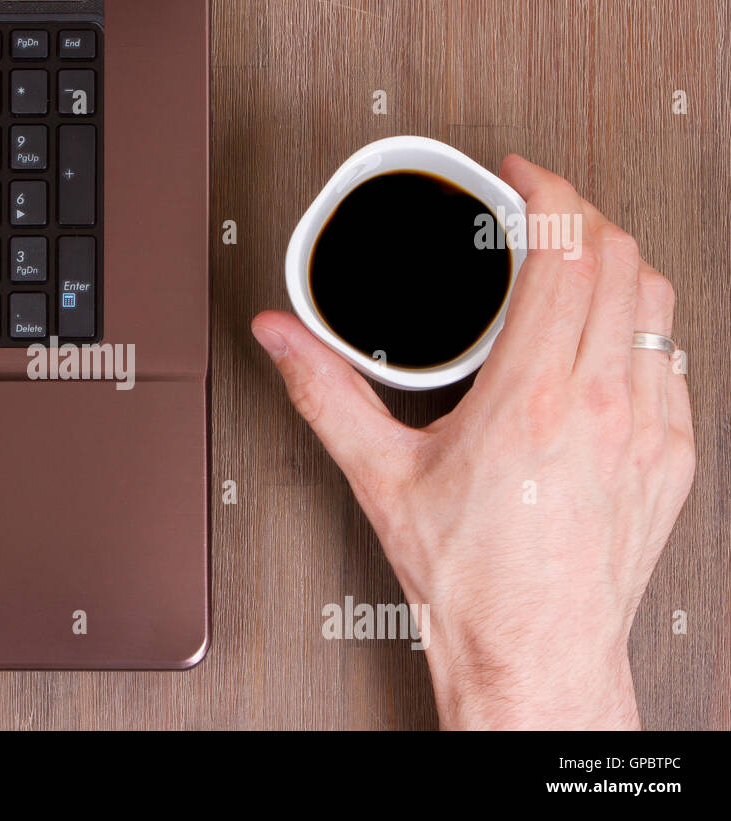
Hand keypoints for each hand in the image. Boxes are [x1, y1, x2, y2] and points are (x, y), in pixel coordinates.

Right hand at [252, 155, 694, 728]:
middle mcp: (602, 402)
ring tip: (569, 269)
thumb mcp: (381, 475)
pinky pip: (669, 359)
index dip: (547, 191)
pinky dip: (636, 327)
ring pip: (658, 302)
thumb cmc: (471, 580)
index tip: (521, 177)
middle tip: (539, 212)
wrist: (534, 653)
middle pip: (621, 257)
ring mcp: (646, 428)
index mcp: (533, 396)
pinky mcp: (670, 456)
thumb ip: (324, 391)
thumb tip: (283, 339)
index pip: (565, 249)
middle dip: (579, 214)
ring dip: (616, 266)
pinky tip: (598, 344)